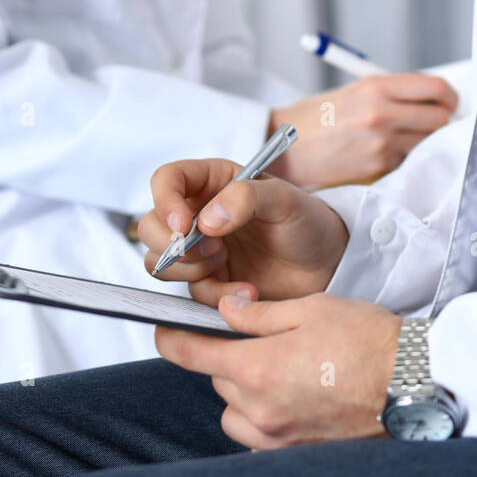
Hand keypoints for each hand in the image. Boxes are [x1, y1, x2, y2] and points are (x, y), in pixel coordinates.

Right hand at [138, 158, 348, 303]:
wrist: (327, 266)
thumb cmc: (307, 222)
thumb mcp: (285, 200)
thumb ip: (246, 198)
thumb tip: (206, 220)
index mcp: (213, 181)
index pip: (167, 180)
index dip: (164, 200)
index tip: (184, 225)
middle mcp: (198, 214)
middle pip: (150, 226)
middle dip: (171, 244)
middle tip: (212, 250)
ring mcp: (200, 251)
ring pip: (159, 262)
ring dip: (189, 270)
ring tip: (228, 264)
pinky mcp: (208, 284)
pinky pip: (188, 295)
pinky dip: (214, 297)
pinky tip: (247, 291)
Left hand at [155, 292, 402, 448]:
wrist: (413, 383)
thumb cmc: (369, 341)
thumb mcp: (312, 308)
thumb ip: (259, 313)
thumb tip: (225, 310)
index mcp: (260, 369)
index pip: (195, 356)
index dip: (173, 341)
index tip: (165, 333)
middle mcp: (263, 410)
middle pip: (219, 382)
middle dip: (231, 357)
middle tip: (263, 336)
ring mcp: (279, 437)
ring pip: (235, 414)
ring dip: (244, 391)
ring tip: (279, 369)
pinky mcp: (296, 452)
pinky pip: (260, 437)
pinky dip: (264, 417)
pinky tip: (292, 396)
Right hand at [267, 73, 458, 186]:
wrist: (284, 147)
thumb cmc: (317, 117)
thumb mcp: (354, 91)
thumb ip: (393, 93)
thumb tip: (434, 99)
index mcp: (375, 87)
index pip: (436, 88)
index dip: (449, 96)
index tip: (449, 101)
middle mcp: (381, 114)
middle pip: (440, 118)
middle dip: (443, 120)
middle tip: (436, 120)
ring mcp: (380, 145)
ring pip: (428, 142)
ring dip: (425, 139)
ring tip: (406, 136)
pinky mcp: (377, 169)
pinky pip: (407, 160)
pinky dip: (404, 155)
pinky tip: (386, 151)